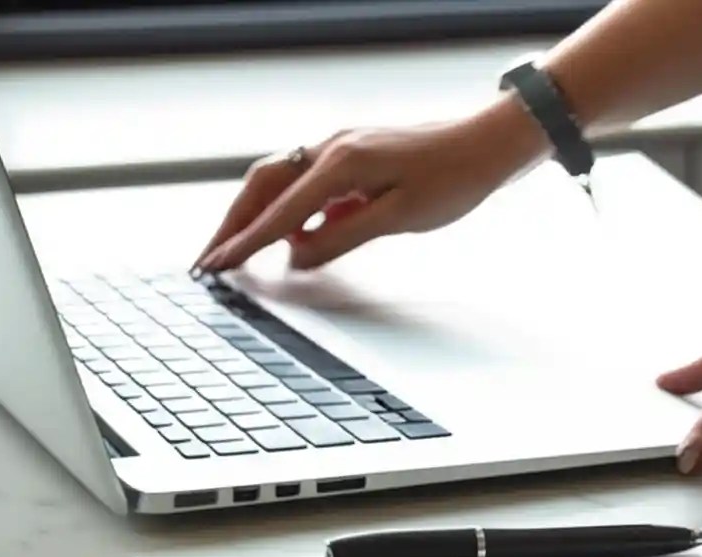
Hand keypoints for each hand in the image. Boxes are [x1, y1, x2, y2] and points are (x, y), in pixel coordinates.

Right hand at [194, 98, 547, 271]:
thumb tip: (296, 257)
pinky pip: (309, 182)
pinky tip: (303, 235)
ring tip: (245, 252)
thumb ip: (342, 237)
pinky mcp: (354, 155)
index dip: (245, 242)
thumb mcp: (397, 218)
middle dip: (235, 223)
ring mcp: (341, 147)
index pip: (278, 211)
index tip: (217, 265)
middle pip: (263, 186)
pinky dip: (295, 208)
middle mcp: (332, 148)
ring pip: (282, 181)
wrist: (488, 145)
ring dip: (261, 215)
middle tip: (213, 258)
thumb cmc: (452, 179)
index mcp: (340, 164)